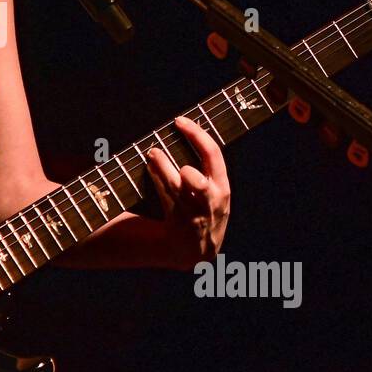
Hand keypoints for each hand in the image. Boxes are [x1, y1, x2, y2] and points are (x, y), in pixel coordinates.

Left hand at [145, 116, 230, 269]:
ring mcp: (194, 214)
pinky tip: (149, 168)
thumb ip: (205, 166)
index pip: (213, 154)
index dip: (196, 134)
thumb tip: (186, 131)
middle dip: (179, 162)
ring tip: (152, 153)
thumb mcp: (213, 190)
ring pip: (177, 190)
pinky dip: (157, 182)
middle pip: (197, 181)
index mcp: (222, 186)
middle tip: (159, 146)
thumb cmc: (204, 210)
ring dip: (162, 169)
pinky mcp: (179, 223)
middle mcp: (211, 201)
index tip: (179, 121)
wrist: (199, 250)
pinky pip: (166, 200)